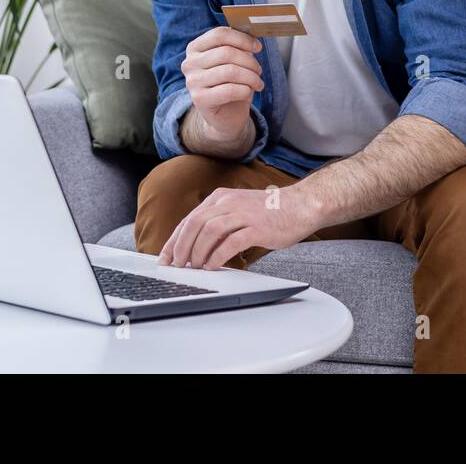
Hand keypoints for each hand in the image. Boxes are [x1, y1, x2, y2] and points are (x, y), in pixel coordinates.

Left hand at [158, 183, 319, 269]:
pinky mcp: (257, 227)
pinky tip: (213, 266)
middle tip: (177, 266)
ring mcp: (243, 214)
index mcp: (221, 198)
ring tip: (195, 267)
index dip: (174, 240)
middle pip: (194, 224)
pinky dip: (218, 256)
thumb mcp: (238, 210)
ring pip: (209, 232)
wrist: (300, 206)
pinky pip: (230, 242)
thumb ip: (218, 223)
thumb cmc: (269, 213)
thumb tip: (196, 246)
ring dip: (198, 252)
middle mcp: (228, 203)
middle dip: (181, 247)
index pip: (189, 219)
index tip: (165, 257)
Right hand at [182, 27, 264, 142]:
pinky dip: (245, 90)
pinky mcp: (199, 99)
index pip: (220, 34)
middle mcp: (189, 63)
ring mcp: (192, 81)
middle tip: (259, 70)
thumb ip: (237, 46)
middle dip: (250, 61)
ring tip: (258, 82)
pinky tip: (249, 92)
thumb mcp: (232, 62)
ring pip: (230, 71)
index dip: (242, 39)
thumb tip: (253, 36)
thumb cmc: (229, 83)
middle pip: (227, 52)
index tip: (258, 47)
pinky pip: (230, 90)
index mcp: (195, 47)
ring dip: (251, 77)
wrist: (224, 114)